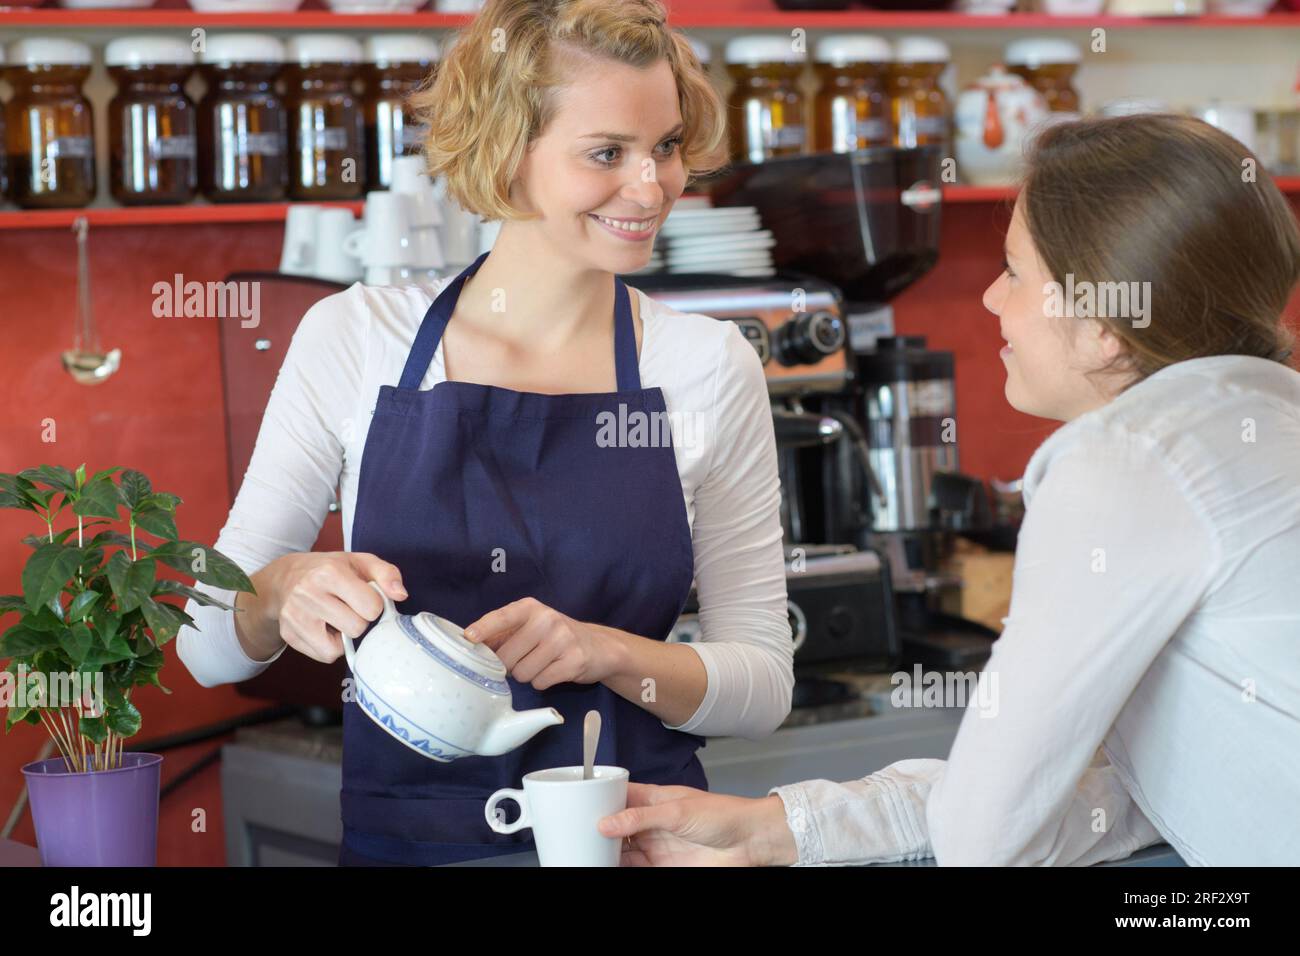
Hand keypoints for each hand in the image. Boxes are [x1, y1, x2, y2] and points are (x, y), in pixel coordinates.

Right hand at [262, 551, 406, 662]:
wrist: (285, 577)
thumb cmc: (329, 570)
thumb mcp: (360, 561)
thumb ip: (387, 574)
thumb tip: (401, 595)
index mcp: (329, 573)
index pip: (371, 607)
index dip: (373, 603)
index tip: (362, 595)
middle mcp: (308, 594)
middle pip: (356, 628)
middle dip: (358, 619)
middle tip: (346, 606)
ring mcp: (295, 617)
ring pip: (338, 648)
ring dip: (343, 636)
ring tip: (335, 617)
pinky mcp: (289, 635)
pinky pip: (324, 656)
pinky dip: (329, 646)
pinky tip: (324, 628)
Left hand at [463, 597, 619, 689]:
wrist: (598, 647)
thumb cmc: (554, 637)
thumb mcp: (531, 626)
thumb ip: (503, 633)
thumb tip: (470, 645)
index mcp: (530, 608)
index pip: (503, 616)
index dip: (484, 628)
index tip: (470, 637)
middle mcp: (546, 619)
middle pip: (507, 657)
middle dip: (510, 666)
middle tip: (525, 659)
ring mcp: (562, 640)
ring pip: (522, 673)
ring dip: (527, 675)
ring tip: (542, 664)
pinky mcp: (573, 662)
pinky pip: (540, 683)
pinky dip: (542, 682)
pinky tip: (554, 671)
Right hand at [597, 783, 798, 866]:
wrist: (749, 841)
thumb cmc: (722, 815)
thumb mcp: (677, 811)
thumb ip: (640, 818)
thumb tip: (607, 822)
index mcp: (654, 799)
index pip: (619, 795)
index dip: (599, 798)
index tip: (578, 802)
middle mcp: (651, 822)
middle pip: (615, 824)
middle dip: (597, 828)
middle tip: (574, 832)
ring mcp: (655, 844)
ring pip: (620, 848)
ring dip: (604, 850)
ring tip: (582, 850)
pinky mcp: (661, 866)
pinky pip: (632, 867)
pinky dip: (617, 867)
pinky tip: (603, 865)